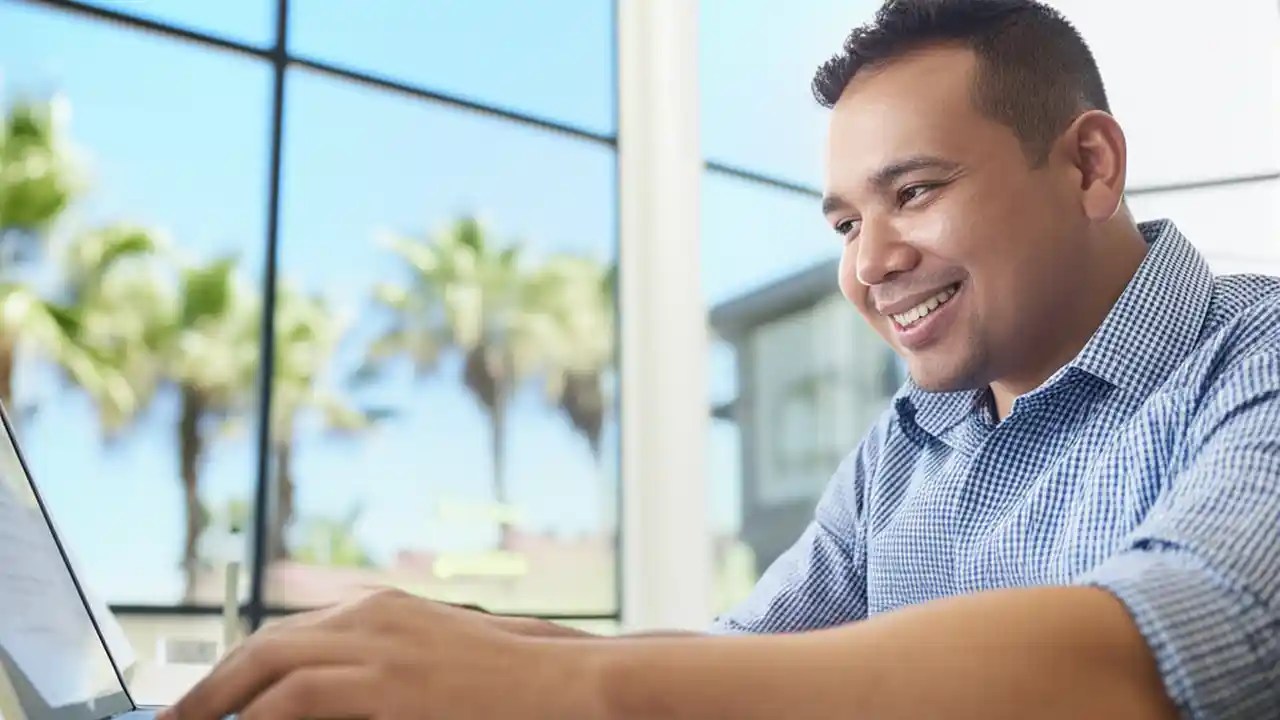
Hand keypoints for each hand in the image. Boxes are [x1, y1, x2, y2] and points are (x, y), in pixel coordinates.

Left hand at [157, 589, 591, 719]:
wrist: (572, 680)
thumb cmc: (514, 683)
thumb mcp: (437, 664)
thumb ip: (384, 672)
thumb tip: (335, 698)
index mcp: (381, 610)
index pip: (286, 635)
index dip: (237, 670)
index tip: (207, 700)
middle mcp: (371, 617)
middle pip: (264, 645)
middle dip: (209, 686)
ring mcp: (378, 647)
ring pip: (268, 668)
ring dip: (217, 703)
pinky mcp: (388, 685)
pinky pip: (297, 701)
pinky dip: (258, 719)